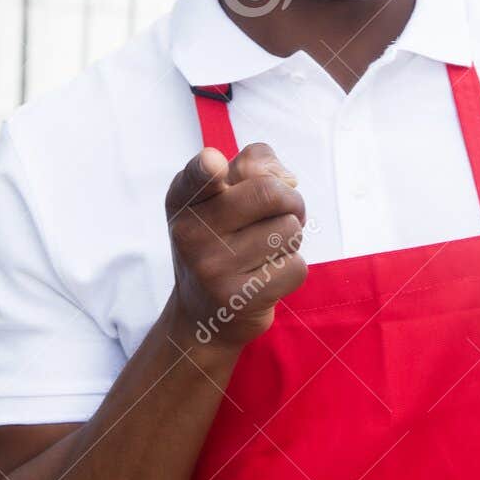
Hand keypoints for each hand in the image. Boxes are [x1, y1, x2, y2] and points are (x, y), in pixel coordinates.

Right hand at [165, 142, 306, 348]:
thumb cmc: (220, 242)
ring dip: (290, 238)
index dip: (207, 167)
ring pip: (289, 229)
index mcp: (183, 199)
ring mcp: (212, 268)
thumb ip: (250, 166)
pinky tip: (267, 276)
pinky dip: (292, 268)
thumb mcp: (219, 198)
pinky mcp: (238, 299)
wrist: (202, 314)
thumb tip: (288, 179)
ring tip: (266, 250)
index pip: (197, 175)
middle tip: (284, 214)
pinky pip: (296, 266)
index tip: (214, 164)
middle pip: (268, 191)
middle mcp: (191, 232)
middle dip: (291, 200)